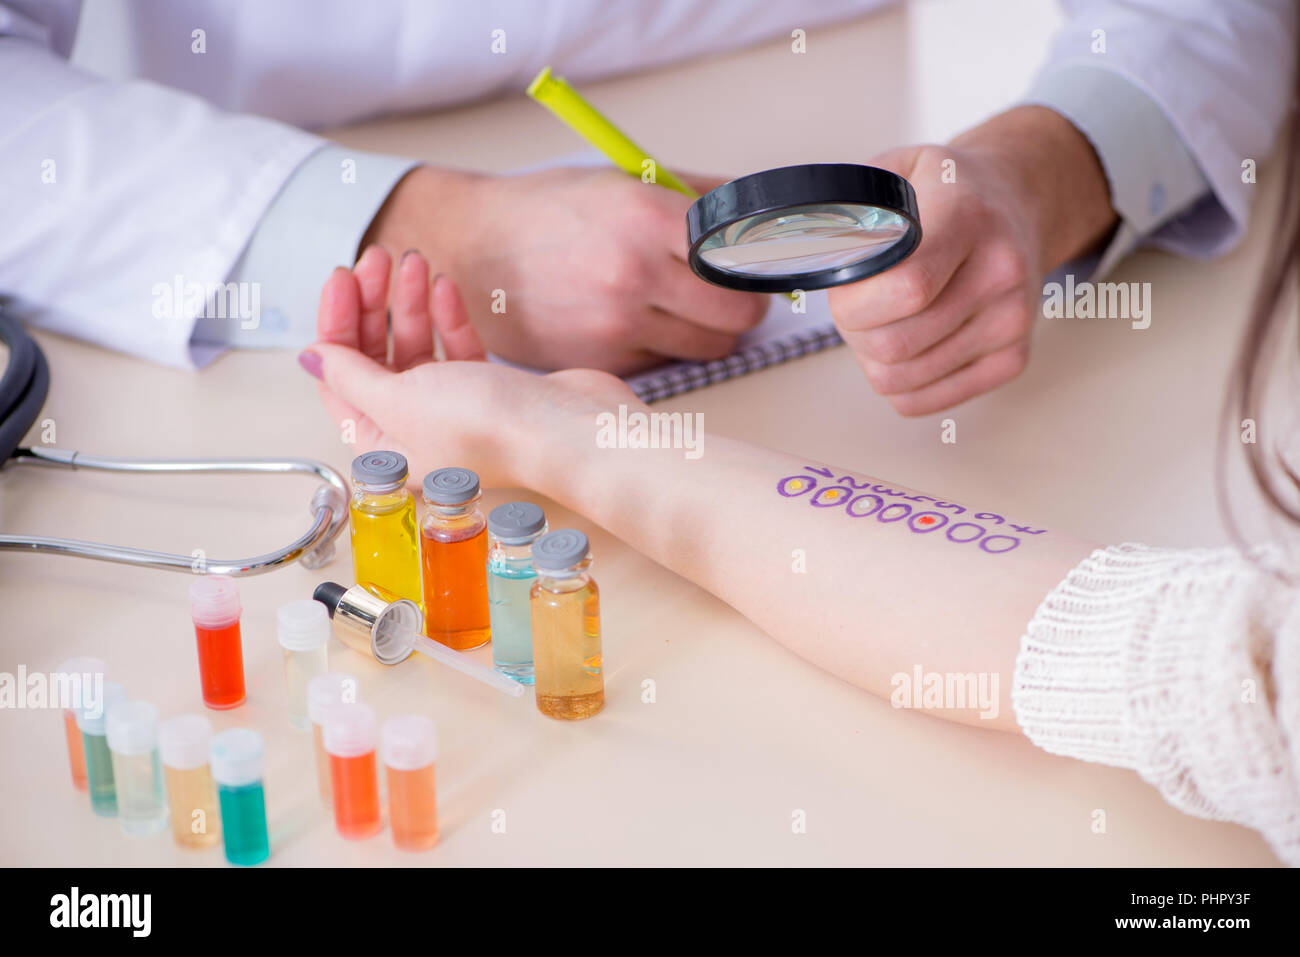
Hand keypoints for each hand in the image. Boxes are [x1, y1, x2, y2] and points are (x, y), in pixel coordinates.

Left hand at [300, 246, 640, 487]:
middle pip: (375, 358)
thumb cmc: (489, 428)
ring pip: (414, 346)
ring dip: (409, 303)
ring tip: (413, 261)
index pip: (340, 377)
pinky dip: (444, 315)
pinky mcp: (488, 389)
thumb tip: (309, 358)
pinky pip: (453, 346)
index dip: (336, 324)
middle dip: (372, 305)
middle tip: (378, 259)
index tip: (343, 277)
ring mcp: (452, 408)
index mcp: (383, 446)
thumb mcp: (400, 399)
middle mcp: (413, 430)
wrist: (569, 429)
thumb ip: (350, 375)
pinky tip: (442, 285)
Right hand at [361, 165, 767, 373]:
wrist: (472, 247)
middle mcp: (635, 273)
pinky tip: (630, 322)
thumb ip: (696, 196)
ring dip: (706, 333)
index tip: (750, 269)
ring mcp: (616, 323)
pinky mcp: (600, 361)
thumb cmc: (550, 211)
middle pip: (739, 315)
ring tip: (677, 309)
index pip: (744, 259)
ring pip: (709, 348)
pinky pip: (664, 363)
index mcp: (649, 217)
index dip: (755, 268)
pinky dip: (659, 348)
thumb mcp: (623, 181)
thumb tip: (756, 214)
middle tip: (725, 296)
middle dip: (741, 308)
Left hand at [829, 106, 1116, 415]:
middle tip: (857, 304)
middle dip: (853, 330)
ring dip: (871, 357)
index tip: (844, 284)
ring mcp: (1011, 321)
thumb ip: (848, 206)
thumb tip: (801, 250)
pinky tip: (906, 343)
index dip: (854, 302)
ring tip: (884, 319)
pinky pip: (921, 400)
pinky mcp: (1012, 359)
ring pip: (900, 380)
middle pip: (894, 344)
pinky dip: (896, 381)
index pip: (904, 288)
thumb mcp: (897, 172)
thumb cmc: (944, 192)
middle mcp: (1000, 272)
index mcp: (967, 218)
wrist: (1021, 200)